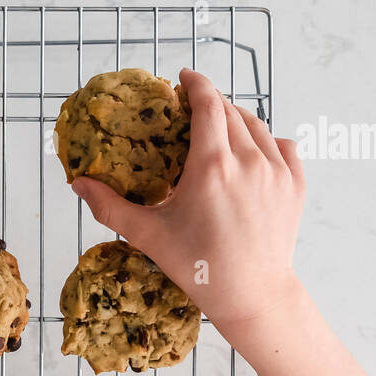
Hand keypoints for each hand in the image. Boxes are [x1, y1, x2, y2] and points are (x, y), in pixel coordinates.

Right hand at [72, 67, 305, 332]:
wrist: (254, 296)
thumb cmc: (199, 268)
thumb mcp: (149, 235)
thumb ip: (110, 207)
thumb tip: (78, 185)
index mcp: (212, 166)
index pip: (207, 104)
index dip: (195, 84)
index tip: (183, 79)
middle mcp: (249, 161)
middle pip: (230, 111)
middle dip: (211, 104)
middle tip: (192, 112)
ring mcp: (278, 172)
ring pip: (257, 126)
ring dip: (236, 121)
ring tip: (218, 131)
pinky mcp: (296, 185)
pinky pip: (283, 146)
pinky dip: (266, 142)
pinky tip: (251, 154)